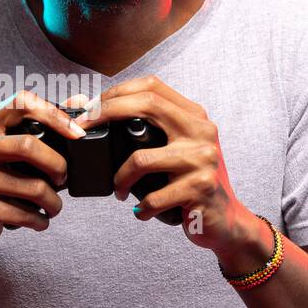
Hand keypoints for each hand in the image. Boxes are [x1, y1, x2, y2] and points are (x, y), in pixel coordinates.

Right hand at [0, 91, 85, 251]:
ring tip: (54, 206)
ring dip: (54, 202)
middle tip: (64, 178)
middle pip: (28, 145)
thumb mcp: (10, 147)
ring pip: (34, 187)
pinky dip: (40, 220)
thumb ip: (43, 124)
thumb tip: (80, 100)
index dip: (54, 114)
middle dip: (58, 165)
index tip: (78, 134)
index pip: (21, 102)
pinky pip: (24, 214)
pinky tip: (40, 220)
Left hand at [88, 76, 258, 255]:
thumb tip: (85, 106)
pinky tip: (141, 211)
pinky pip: (152, 197)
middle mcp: (202, 131)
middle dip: (106, 113)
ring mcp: (203, 159)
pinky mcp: (200, 188)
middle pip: (147, 105)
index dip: (115, 92)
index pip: (151, 86)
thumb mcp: (173, 150)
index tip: (88, 108)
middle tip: (81, 130)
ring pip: (141, 159)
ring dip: (120, 180)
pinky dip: (140, 208)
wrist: (226, 221)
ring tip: (118, 190)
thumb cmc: (188, 183)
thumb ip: (142, 130)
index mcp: (194, 116)